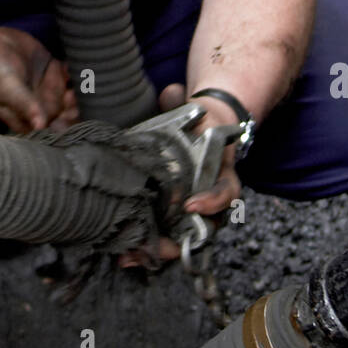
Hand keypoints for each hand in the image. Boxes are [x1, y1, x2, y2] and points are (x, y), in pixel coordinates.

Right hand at [0, 18, 78, 133]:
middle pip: (68, 113)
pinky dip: (74, 73)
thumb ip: (25, 105)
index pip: (55, 129)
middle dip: (75, 107)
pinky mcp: (50, 69)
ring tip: (69, 83)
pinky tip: (68, 68)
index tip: (68, 110)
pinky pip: (69, 75)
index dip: (68, 123)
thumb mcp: (7, 89)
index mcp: (30, 119)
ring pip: (71, 94)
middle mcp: (41, 106)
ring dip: (78, 90)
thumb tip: (40, 126)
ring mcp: (47, 88)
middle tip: (70, 95)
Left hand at [119, 83, 242, 268]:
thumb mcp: (191, 114)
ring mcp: (190, 215)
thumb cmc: (194, 124)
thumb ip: (180, 104)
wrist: (192, 135)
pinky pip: (161, 240)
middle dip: (176, 242)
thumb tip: (171, 92)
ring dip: (154, 251)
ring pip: (178, 241)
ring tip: (129, 256)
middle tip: (154, 248)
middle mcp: (209, 201)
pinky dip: (143, 249)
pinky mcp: (168, 221)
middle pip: (200, 232)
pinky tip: (122, 255)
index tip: (191, 205)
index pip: (225, 194)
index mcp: (220, 176)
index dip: (212, 202)